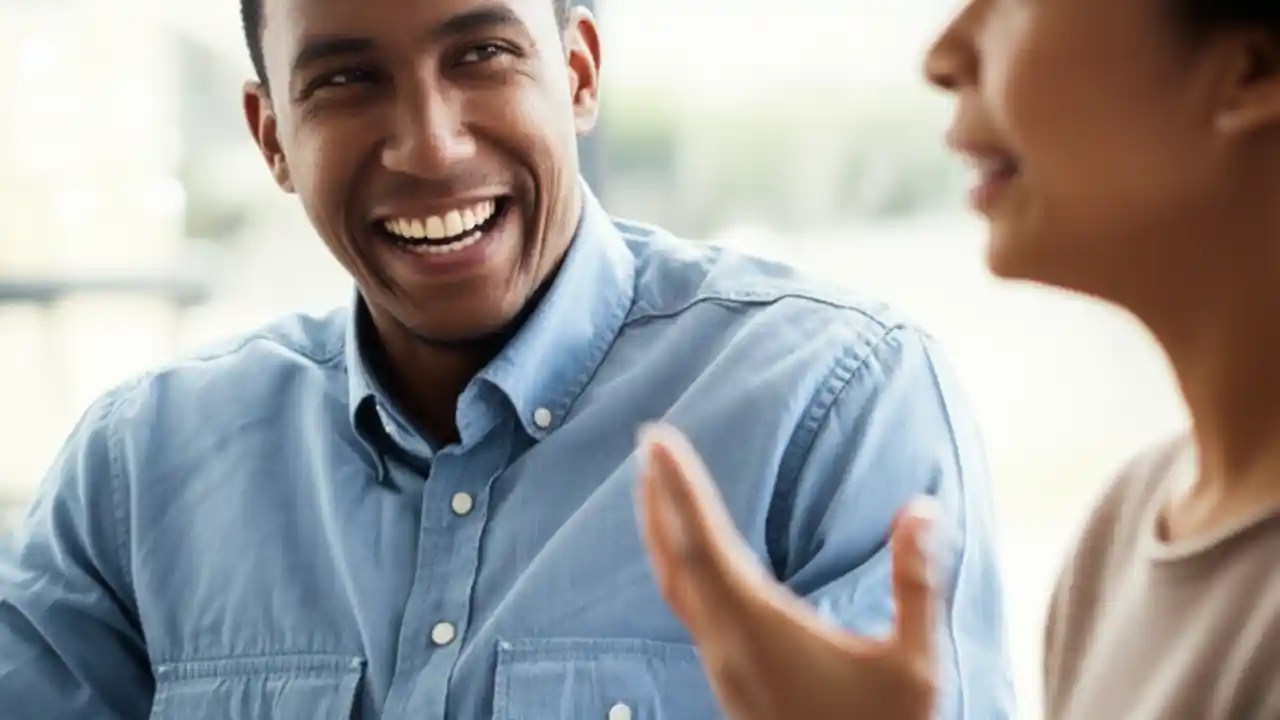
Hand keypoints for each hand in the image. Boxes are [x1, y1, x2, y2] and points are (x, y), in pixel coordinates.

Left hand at [636, 423, 940, 719]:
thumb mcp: (915, 665)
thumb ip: (916, 583)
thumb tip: (923, 507)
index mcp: (760, 631)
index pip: (706, 544)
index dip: (680, 488)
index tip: (657, 440)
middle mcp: (728, 646)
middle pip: (677, 560)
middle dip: (659, 498)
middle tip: (647, 444)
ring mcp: (725, 666)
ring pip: (677, 587)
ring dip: (664, 532)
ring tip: (657, 489)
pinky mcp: (732, 680)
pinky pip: (690, 608)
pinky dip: (681, 565)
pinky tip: (693, 558)